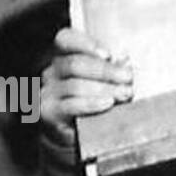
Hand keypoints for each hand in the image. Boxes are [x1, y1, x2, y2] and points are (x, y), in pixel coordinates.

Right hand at [40, 27, 133, 141]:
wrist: (77, 136)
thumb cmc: (93, 103)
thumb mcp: (102, 83)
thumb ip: (111, 69)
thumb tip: (125, 61)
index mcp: (63, 57)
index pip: (66, 39)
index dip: (85, 43)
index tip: (108, 54)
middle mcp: (52, 72)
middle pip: (75, 63)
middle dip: (105, 70)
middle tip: (128, 78)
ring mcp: (48, 92)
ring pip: (75, 85)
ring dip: (104, 89)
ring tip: (124, 93)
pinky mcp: (48, 112)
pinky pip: (71, 105)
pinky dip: (92, 103)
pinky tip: (107, 103)